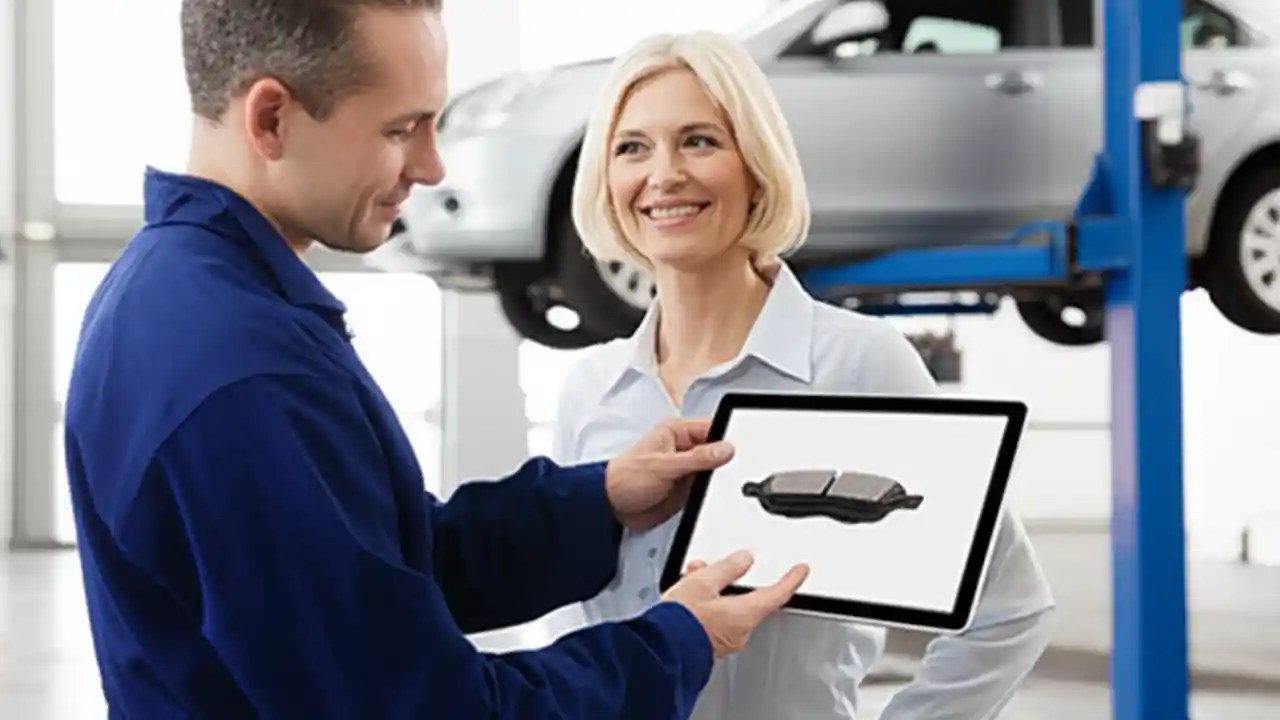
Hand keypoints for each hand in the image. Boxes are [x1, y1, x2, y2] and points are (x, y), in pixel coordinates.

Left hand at [604, 418, 733, 530]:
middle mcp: (683, 448)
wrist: (611, 506)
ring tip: (722, 485)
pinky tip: (714, 496)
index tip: (741, 450)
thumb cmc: (625, 477)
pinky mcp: (686, 488)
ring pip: (713, 470)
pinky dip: (712, 492)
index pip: (712, 428)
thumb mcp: (665, 465)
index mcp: (676, 432)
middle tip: (735, 470)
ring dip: (718, 479)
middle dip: (725, 461)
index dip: (728, 437)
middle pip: (716, 450)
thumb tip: (725, 449)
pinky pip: (706, 487)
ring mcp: (686, 468)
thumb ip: (698, 458)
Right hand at [662, 550, 808, 657]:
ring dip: (716, 590)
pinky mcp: (709, 645)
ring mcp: (725, 641)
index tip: (800, 570)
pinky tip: (689, 596)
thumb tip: (744, 559)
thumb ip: (728, 568)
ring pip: (729, 607)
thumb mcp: (704, 582)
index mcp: (745, 614)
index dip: (791, 580)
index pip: (777, 594)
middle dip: (734, 579)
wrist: (658, 650)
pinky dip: (707, 604)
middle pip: (748, 599)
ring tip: (695, 576)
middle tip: (721, 565)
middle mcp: (740, 631)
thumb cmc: (680, 621)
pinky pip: (716, 619)